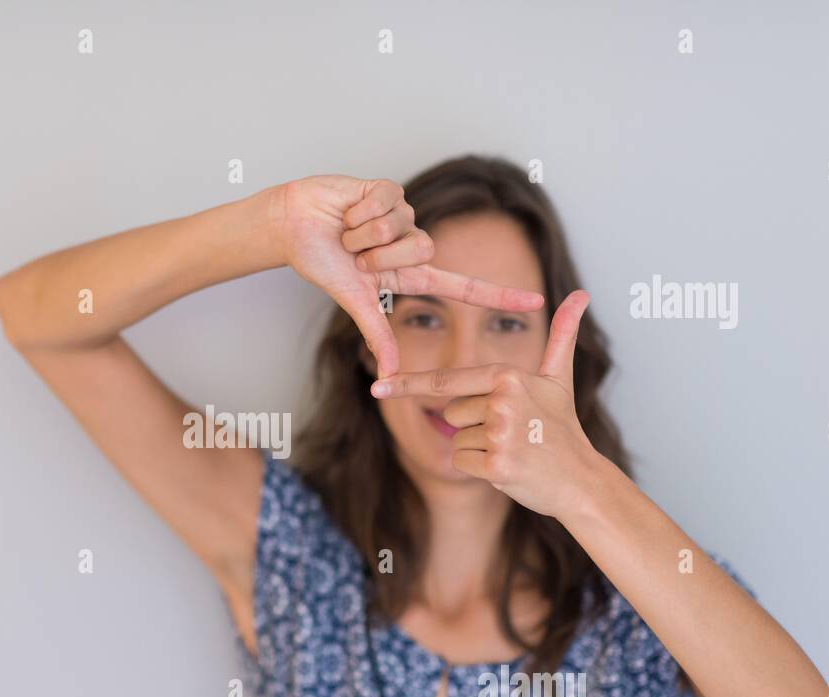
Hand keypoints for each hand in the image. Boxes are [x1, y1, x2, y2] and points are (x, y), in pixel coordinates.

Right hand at [274, 175, 545, 378]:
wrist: (292, 225)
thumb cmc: (320, 261)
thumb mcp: (353, 300)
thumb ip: (376, 334)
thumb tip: (389, 375)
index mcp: (408, 273)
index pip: (462, 286)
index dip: (498, 295)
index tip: (535, 303)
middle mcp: (411, 243)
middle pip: (423, 251)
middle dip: (379, 254)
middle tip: (354, 253)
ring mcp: (403, 215)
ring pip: (400, 227)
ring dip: (363, 234)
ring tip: (347, 232)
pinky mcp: (389, 189)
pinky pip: (385, 203)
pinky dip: (357, 213)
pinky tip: (346, 211)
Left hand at [369, 290, 606, 519]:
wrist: (580, 480)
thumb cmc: (563, 428)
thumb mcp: (559, 379)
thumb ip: (562, 336)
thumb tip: (581, 294)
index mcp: (508, 376)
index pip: (446, 380)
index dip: (408, 384)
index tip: (377, 386)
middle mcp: (502, 401)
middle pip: (452, 413)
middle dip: (473, 426)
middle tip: (512, 433)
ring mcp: (500, 434)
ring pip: (456, 439)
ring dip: (478, 449)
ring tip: (513, 449)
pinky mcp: (497, 465)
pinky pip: (461, 462)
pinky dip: (479, 470)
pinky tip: (508, 467)